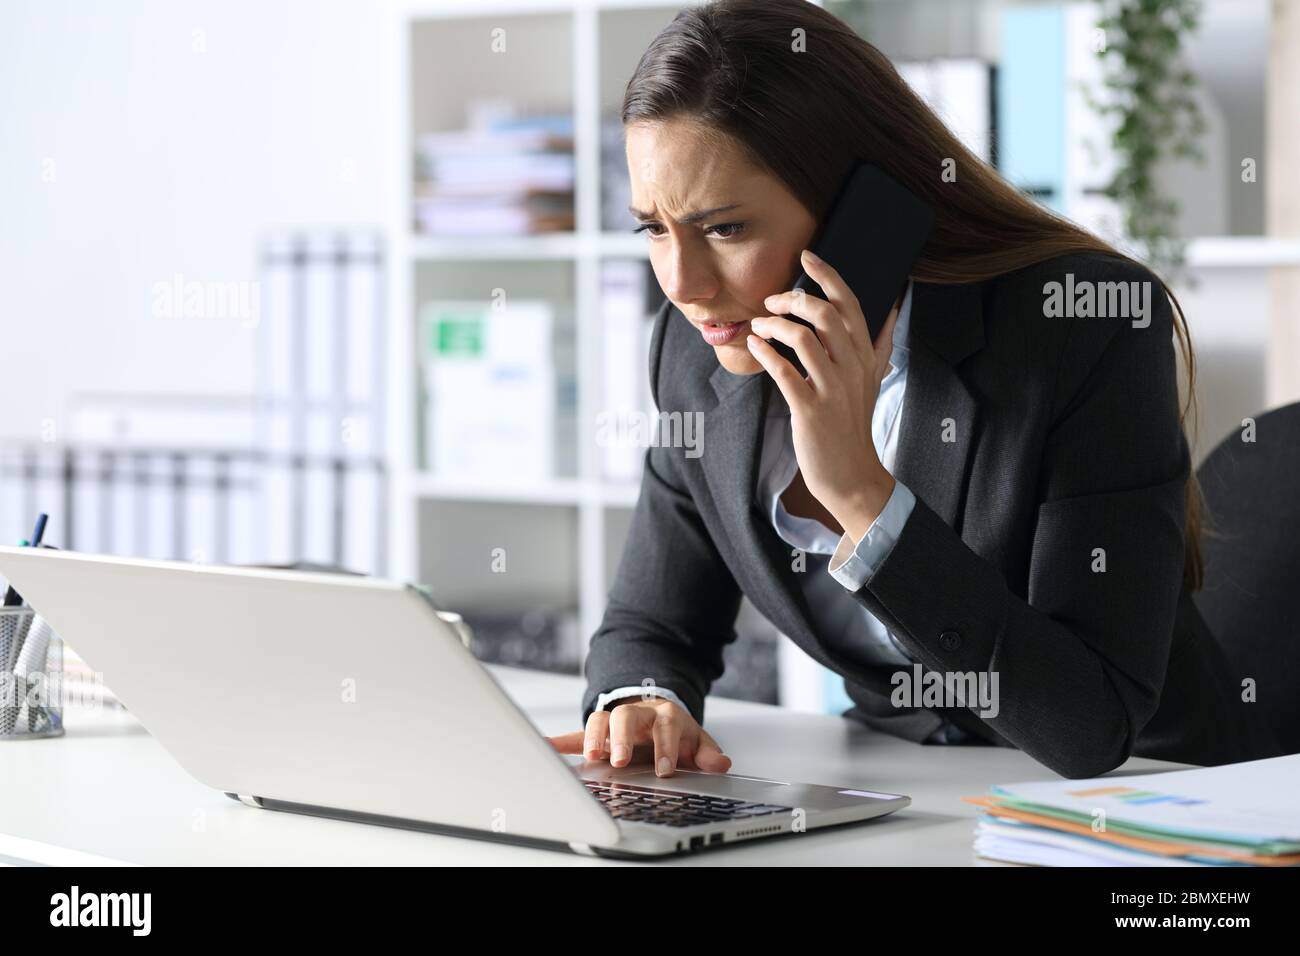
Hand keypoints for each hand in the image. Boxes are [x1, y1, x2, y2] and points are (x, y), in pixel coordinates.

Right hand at [545, 696, 730, 777]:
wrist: (657, 715)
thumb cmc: (675, 733)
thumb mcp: (696, 742)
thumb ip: (707, 754)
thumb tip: (721, 764)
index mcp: (664, 715)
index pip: (665, 727)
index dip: (665, 747)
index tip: (664, 769)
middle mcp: (638, 714)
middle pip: (626, 717)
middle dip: (622, 738)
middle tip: (619, 761)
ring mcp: (615, 722)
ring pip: (601, 720)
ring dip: (594, 737)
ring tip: (592, 756)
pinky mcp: (598, 733)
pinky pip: (576, 734)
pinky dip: (560, 740)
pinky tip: (547, 746)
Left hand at [746, 249, 899, 541]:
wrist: (852, 474)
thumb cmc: (853, 423)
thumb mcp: (873, 380)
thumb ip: (879, 343)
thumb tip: (893, 306)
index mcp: (865, 356)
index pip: (850, 303)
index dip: (828, 276)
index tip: (807, 256)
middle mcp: (852, 367)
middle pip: (826, 314)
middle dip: (794, 298)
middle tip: (772, 300)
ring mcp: (832, 388)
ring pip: (804, 338)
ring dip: (774, 325)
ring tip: (758, 326)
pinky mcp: (811, 410)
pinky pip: (785, 372)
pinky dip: (766, 355)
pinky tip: (754, 347)